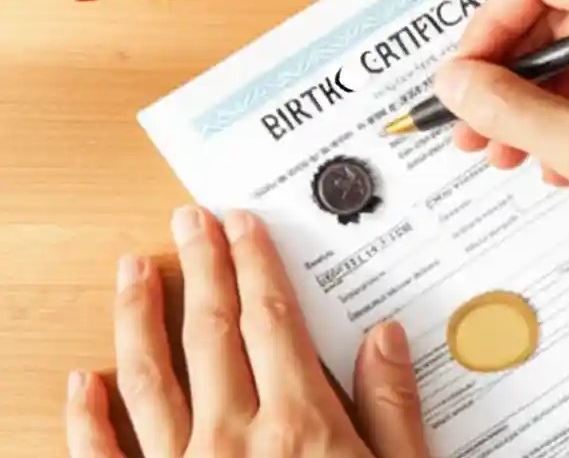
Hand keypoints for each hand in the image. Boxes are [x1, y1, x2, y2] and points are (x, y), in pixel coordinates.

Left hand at [65, 207, 428, 456]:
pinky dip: (90, 418)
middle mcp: (235, 441)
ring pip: (150, 380)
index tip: (243, 226)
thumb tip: (385, 338)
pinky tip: (83, 381)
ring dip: (139, 319)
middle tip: (190, 222)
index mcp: (302, 429)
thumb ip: (394, 411)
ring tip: (134, 270)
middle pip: (213, 334)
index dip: (257, 266)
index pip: (274, 322)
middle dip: (204, 270)